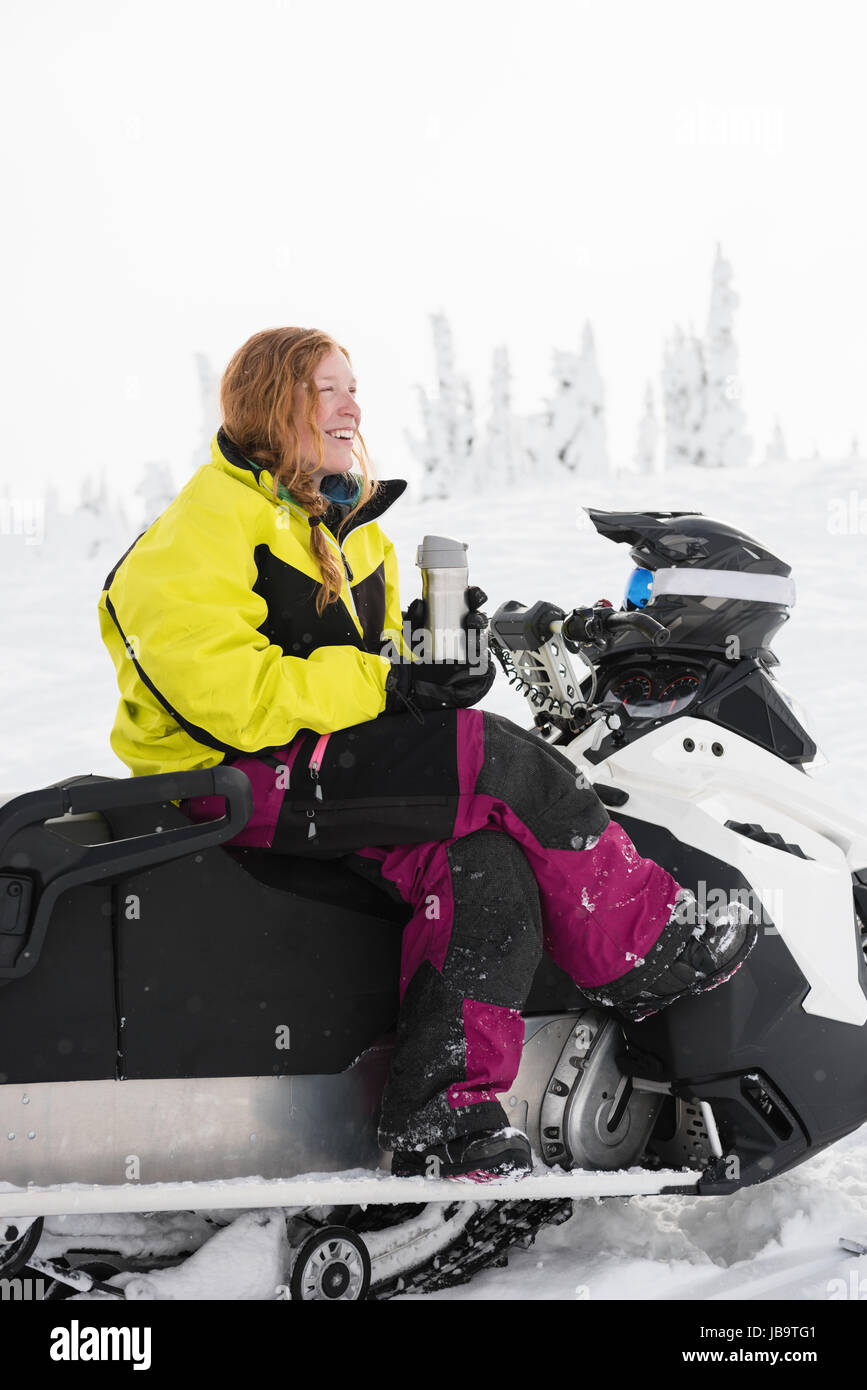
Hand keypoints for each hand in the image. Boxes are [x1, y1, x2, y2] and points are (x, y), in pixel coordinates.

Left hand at [386, 584, 494, 717]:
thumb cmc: (418, 654)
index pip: (470, 602)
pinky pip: (482, 656)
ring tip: (471, 628)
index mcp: (455, 618)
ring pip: (482, 635)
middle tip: (470, 616)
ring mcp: (472, 648)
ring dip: (479, 631)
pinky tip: (473, 648)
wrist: (419, 684)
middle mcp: (466, 631)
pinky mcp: (476, 665)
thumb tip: (419, 602)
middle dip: (479, 613)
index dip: (474, 595)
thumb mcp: (411, 635)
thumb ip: (413, 619)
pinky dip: (479, 651)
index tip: (471, 592)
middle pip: (479, 617)